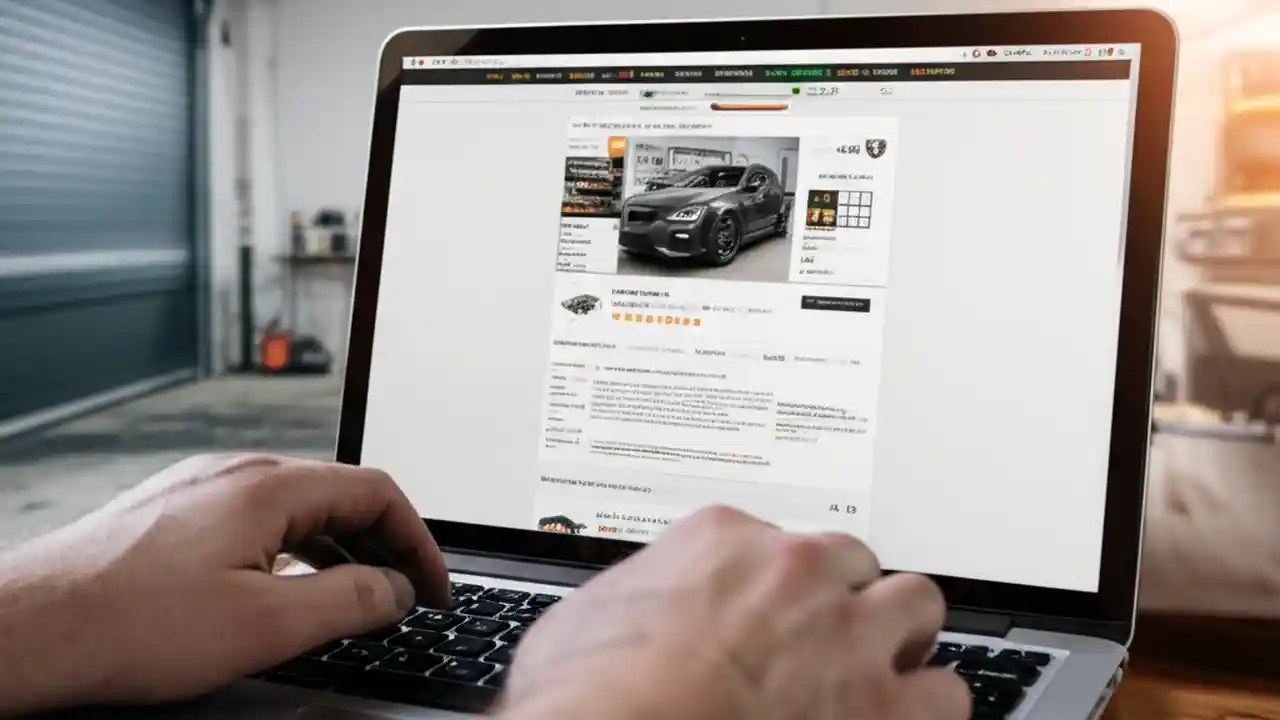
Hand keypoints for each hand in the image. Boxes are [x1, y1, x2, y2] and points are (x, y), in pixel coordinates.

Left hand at [0, 453, 448, 714]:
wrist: (29, 629)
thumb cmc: (130, 625)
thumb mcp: (267, 624)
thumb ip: (350, 601)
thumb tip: (397, 590)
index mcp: (269, 487)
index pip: (377, 492)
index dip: (420, 542)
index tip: (433, 587)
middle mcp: (238, 473)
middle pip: (341, 493)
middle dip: (385, 545)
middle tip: (406, 596)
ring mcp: (203, 489)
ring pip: (300, 507)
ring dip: (342, 549)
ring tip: (358, 597)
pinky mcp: (176, 513)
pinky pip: (260, 519)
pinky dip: (297, 550)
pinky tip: (290, 587)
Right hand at [500, 506, 968, 719]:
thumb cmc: (588, 694)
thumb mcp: (585, 619)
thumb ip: (634, 600)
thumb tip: (626, 620)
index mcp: (723, 539)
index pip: (773, 538)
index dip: (773, 582)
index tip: (766, 606)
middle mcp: (795, 571)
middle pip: (855, 560)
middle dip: (847, 595)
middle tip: (830, 633)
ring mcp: (845, 633)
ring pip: (915, 607)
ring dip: (900, 640)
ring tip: (884, 671)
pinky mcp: (882, 703)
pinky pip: (945, 693)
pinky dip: (928, 708)